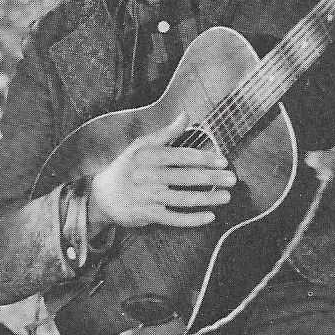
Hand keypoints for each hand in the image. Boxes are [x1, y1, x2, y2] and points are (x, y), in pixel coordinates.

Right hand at [90, 113, 235, 230]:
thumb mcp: (140, 146)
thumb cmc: (126, 168)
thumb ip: (166, 133)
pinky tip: (209, 216)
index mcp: (148, 156)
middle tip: (232, 179)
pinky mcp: (148, 215)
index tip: (223, 161)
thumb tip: (186, 115)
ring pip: (183, 199)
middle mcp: (148, 176)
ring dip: (207, 199)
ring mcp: (148, 197)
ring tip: (226, 197)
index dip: (204, 159)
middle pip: (186, 177)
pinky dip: (192, 219)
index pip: (181, 156)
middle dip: (211, 178)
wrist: (102, 196)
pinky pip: (174, 218)